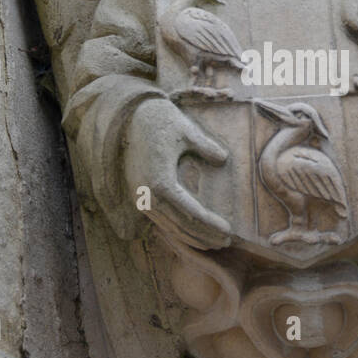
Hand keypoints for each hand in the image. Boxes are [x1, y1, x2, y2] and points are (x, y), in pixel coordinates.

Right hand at [124, 98, 230, 250]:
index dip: (210, 225)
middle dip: (203, 236)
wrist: (129, 116)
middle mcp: (147, 196)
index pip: (191, 214)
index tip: (228, 231)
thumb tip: (223, 159)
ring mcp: (140, 197)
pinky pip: (159, 219)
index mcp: (161, 183)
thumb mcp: (187, 131)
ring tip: (212, 241)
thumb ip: (207, 147)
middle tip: (226, 242)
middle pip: (179, 226)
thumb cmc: (160, 120)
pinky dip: (176, 229)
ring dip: (190, 237)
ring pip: (168, 227)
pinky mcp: (138, 195)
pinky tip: (191, 232)